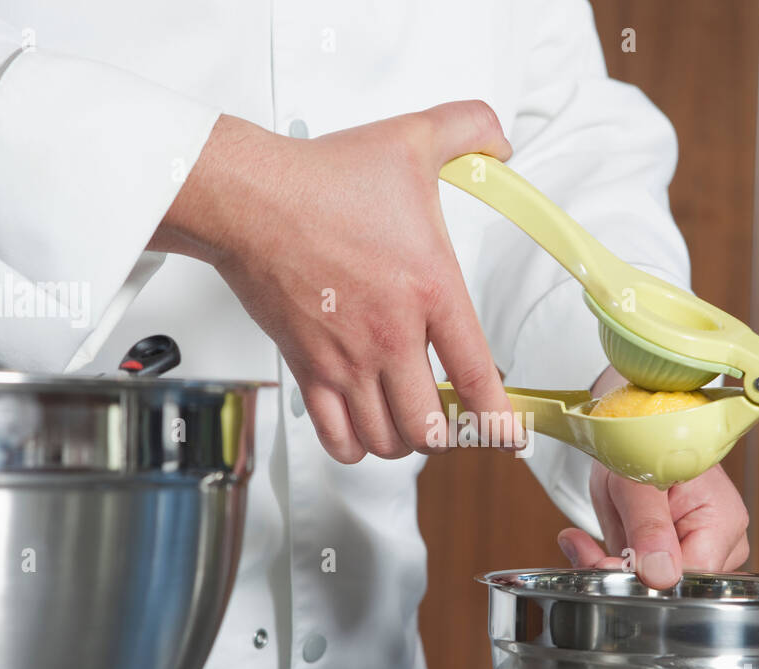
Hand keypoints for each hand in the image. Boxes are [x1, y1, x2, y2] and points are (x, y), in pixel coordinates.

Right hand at [150, 105, 514, 462]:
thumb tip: (501, 142)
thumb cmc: (322, 179)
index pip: (477, 376)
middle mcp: (390, 336)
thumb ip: (468, 131)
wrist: (249, 199)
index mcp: (429, 288)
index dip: (500, 419)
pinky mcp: (308, 370)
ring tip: (410, 420)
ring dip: (404, 441)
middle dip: (448, 432)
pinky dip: (356, 447)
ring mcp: (346, 360)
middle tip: (451, 416)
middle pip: (430, 427)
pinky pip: (337, 440)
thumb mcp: (412, 140)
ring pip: (387, 441)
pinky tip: (364, 427)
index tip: (509, 433)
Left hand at [556, 369, 749, 587]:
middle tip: (581, 548)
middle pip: (671, 586)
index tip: (602, 561)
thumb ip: (648, 526)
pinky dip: (612, 565)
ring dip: (611, 569)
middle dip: (620, 573)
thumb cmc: (645, 440)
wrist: (638, 425)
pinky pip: (645, 576)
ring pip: (654, 585)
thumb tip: (660, 574)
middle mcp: (723, 543)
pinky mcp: (677, 554)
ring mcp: (703, 551)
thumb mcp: (636, 479)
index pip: (687, 577)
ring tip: (581, 543)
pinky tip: (588, 546)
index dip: (642, 579)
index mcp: (723, 523)